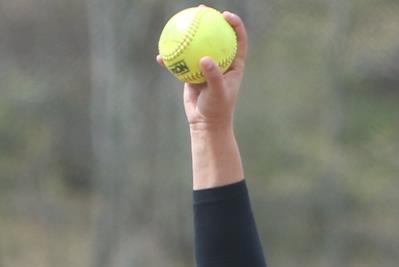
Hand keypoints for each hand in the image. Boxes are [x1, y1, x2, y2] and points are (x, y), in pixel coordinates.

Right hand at [160, 11, 247, 129]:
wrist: (205, 123)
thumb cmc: (217, 109)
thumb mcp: (218, 93)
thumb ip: (213, 76)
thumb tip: (205, 59)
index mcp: (234, 64)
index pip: (237, 39)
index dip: (234, 24)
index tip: (225, 15)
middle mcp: (221, 62)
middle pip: (217, 36)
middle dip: (210, 21)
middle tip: (202, 10)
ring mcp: (205, 67)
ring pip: (197, 46)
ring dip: (189, 33)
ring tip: (181, 21)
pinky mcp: (192, 73)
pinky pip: (181, 62)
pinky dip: (172, 59)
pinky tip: (161, 56)